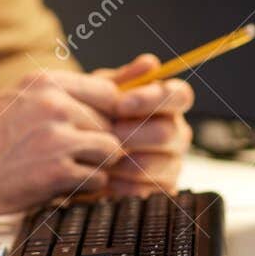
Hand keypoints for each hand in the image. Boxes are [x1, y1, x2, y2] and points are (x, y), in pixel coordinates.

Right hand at [0, 72, 124, 215]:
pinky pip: (97, 178)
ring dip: (96, 164)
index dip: (108, 114)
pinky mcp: (57, 171)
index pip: (107, 91)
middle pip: (110, 123)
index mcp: (45, 81)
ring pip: (110, 150)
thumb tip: (109, 91)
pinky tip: (60, 184)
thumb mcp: (20, 98)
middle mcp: (54, 103)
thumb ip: (60, 94)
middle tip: (75, 154)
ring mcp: (57, 137)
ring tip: (69, 168)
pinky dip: (85, 186)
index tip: (98, 128)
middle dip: (99, 142)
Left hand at [86, 55, 194, 196]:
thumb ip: (122, 80)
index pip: (180, 95)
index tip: (121, 103)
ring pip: (156, 164)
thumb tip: (150, 63)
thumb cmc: (92, 118)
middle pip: (168, 132)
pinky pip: (146, 191)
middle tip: (105, 134)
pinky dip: (121, 185)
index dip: (153, 98)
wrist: (74, 156)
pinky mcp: (161, 192)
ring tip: (99, 156)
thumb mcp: (100, 95)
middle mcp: (176, 133)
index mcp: (167, 104)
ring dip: (123, 161)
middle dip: (131, 134)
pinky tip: (103, 178)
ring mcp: (172, 164)